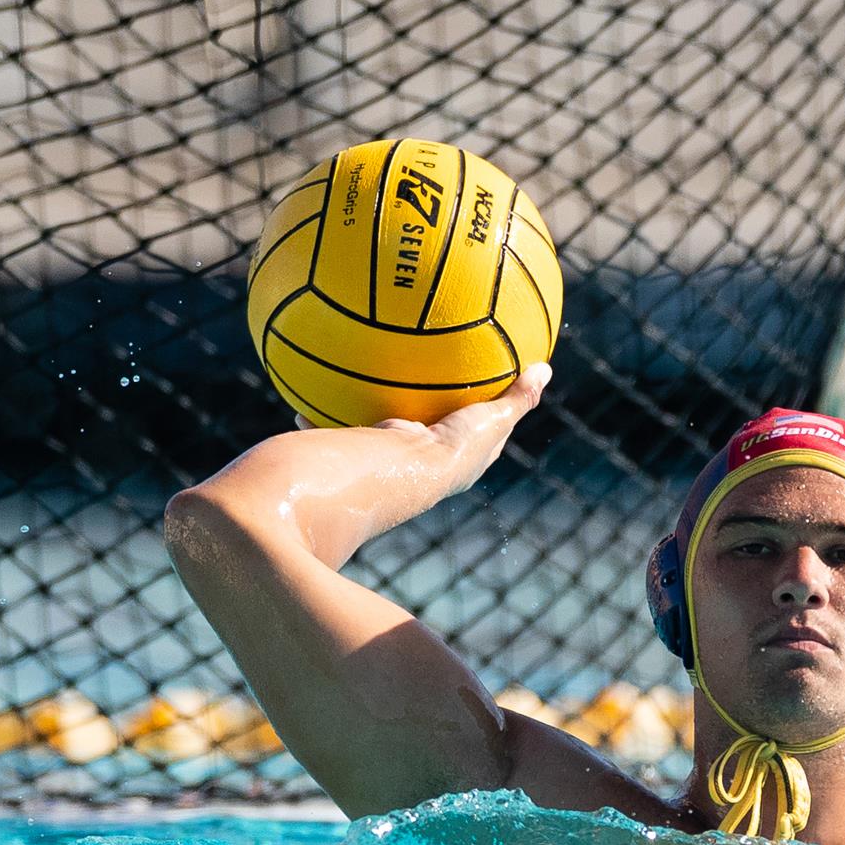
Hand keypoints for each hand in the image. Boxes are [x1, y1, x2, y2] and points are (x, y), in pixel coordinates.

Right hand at [291, 363, 552, 498]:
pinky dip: (315, 410)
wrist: (389, 475)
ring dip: (362, 409)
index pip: (472, 438)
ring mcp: (380, 461)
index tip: (479, 387)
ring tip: (353, 375)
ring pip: (372, 429)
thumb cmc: (445, 452)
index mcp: (451, 464)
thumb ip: (515, 399)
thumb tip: (544, 369)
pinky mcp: (346, 455)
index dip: (479, 416)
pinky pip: (327, 429)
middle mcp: (416, 466)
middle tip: (418, 376)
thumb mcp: (488, 421)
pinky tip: (301, 387)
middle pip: (422, 433)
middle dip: (419, 410)